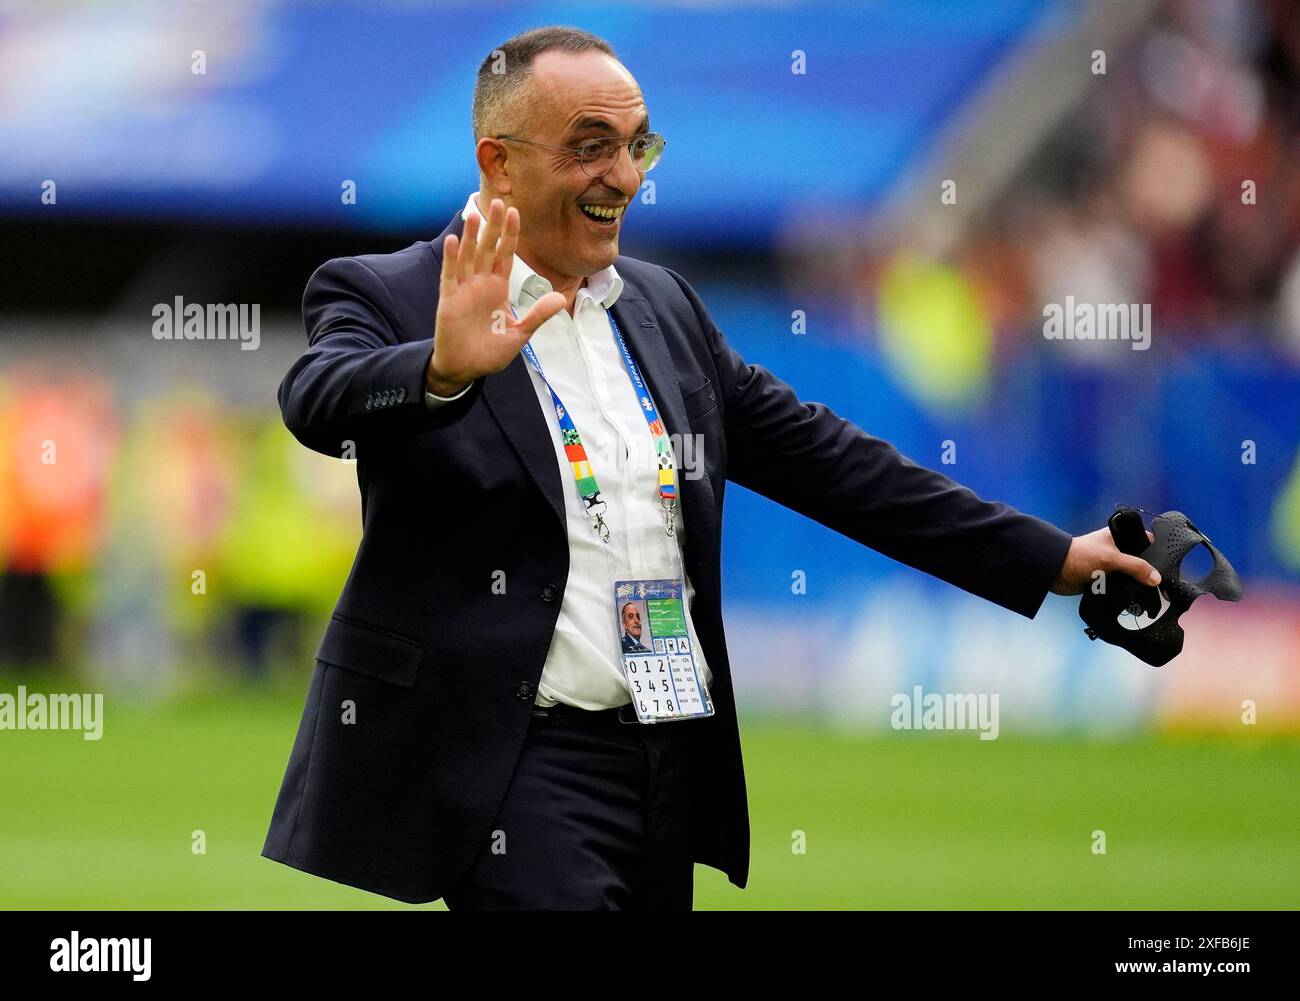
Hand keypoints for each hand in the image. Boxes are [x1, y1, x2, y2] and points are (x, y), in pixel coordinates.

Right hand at [426, 198, 565, 394]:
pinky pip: (449, 276)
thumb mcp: (520, 334)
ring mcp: (463, 291)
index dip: (510, 235)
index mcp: (497, 289)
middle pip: (487, 250)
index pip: (505, 256)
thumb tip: (561, 298)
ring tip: (474, 214)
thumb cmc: (490, 351)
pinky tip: (453, 241)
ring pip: (467, 258)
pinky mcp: (448, 301)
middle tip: (499, 202)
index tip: (516, 212)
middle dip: (493, 228)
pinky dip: (451, 259)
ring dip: (470, 237)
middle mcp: (480, 284)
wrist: (466, 369)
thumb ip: (537, 315)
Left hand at [1049, 526, 1160, 595]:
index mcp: (1117, 537)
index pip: (1144, 540)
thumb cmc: (1078, 556)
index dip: (1157, 550)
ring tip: (1151, 594)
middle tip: (1161, 584)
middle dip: (1147, 572)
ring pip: (1130, 575)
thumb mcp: (1110, 559)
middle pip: (1139, 560)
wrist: (1053, 571)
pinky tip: (1134, 599)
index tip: (1169, 564)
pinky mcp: (1102, 579)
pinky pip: (1120, 586)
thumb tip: (1156, 578)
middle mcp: (1115, 550)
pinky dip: (1125, 592)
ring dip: (1136, 584)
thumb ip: (1135, 567)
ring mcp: (1109, 565)